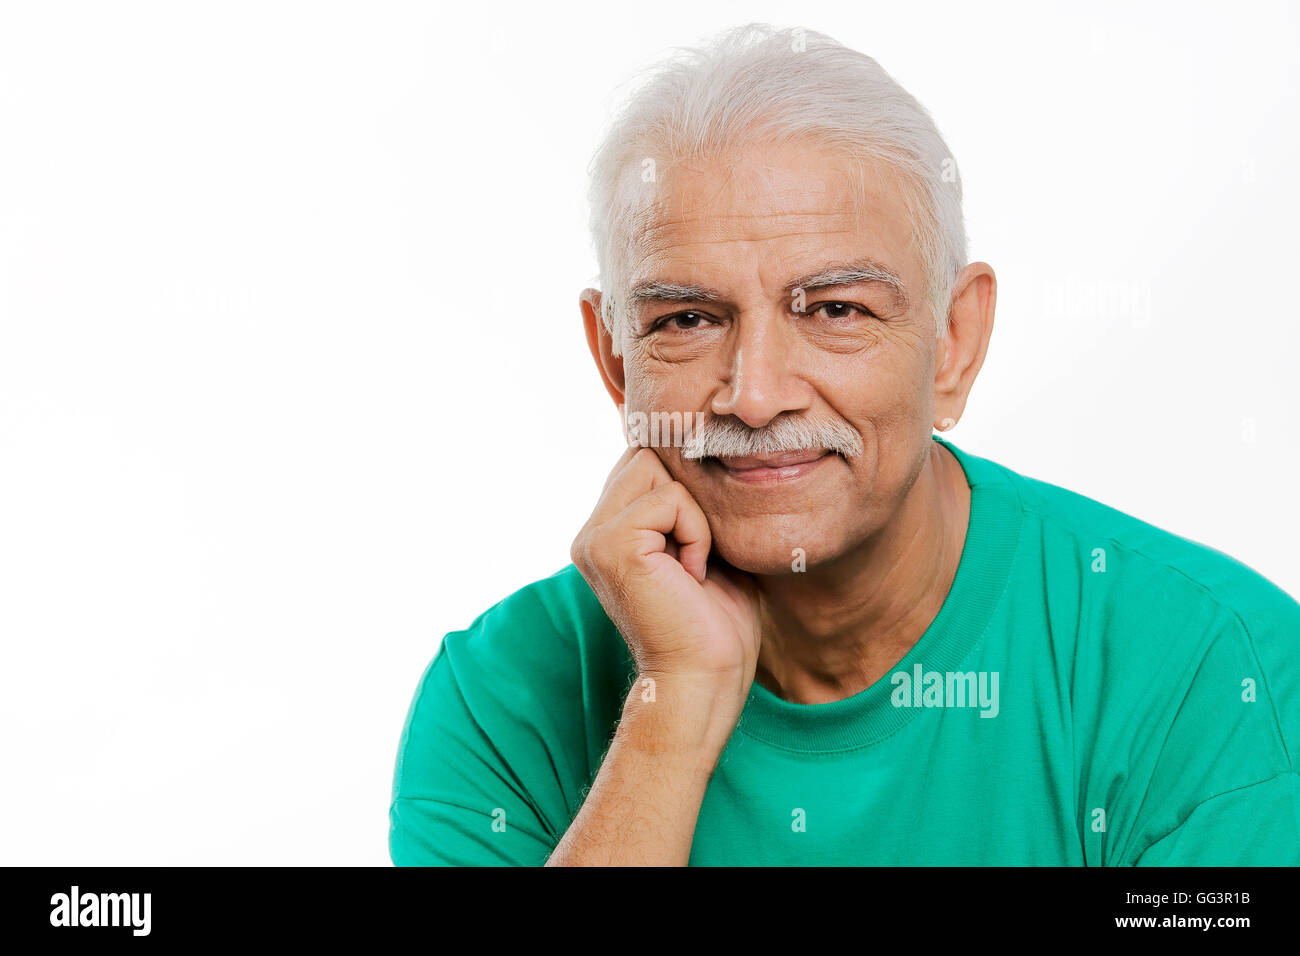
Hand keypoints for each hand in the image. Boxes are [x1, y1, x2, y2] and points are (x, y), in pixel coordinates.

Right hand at [571, 447, 761, 695]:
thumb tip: (704, 451)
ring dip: (695, 516)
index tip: (703, 539)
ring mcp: (595, 537)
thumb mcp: (705, 549)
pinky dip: (696, 533)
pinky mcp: (612, 544)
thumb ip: (691, 505)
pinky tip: (692, 575)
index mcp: (606, 534)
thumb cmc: (715, 628)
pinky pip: (669, 499)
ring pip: (657, 468)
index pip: (643, 462)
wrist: (703, 683)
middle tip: (699, 556)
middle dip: (688, 496)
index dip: (684, 485)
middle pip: (648, 455)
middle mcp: (591, 532)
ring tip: (694, 566)